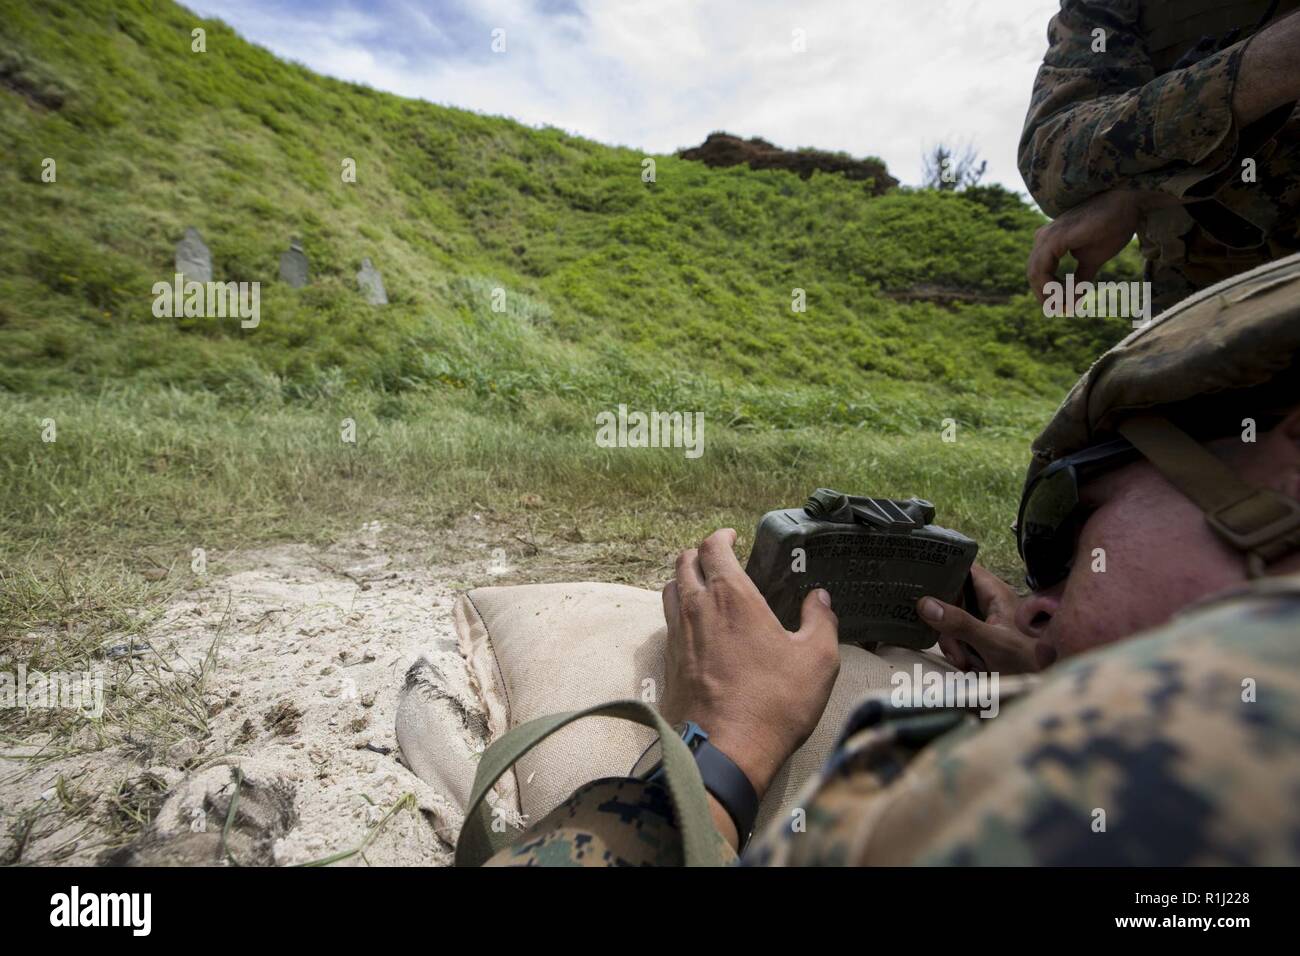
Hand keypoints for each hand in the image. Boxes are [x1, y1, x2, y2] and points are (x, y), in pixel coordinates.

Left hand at [660, 529, 839, 797]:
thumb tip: (819, 598)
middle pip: (684, 563)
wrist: (725, 751)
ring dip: (684, 580)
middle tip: (717, 558)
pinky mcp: (668, 663)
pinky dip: (678, 613)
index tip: (732, 537)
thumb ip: (821, 620)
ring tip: (702, 587)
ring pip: (670, 590)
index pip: (713, 547)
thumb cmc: (774, 703)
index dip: (721, 536)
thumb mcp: (818, 659)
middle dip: (699, 553)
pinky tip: (696, 628)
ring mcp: (677, 635)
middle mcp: (696, 608)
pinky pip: (667, 623)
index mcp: (731, 596)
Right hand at [917, 565, 1055, 673]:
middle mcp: (988, 604)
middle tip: (953, 644)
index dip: (943, 571)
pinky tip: (967, 666)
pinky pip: (958, 640)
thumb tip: (924, 603)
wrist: (1045, 688)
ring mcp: (983, 623)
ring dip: (952, 643)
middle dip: (945, 622)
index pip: (964, 569)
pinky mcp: (980, 641)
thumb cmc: (1028, 662)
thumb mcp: (992, 642)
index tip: (922, 582)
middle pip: (951, 599)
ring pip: (951, 623)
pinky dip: (958, 653)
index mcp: (994, 593)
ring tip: (965, 661)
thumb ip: (960, 623)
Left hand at [1027, 189, 1160, 302]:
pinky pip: (1043, 269)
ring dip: (1048, 294)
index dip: (1048, 294)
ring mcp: (1047, 236)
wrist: (1126, 204)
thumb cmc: (1111, 227)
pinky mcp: (1055, 238)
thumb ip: (1080, 279)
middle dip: (1046, 297)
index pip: (1039, 273)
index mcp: (1049, 242)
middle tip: (1062, 311)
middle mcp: (1043, 238)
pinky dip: (1051, 285)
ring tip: (1065, 304)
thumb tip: (1072, 303)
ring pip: (1035, 274)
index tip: (1064, 308)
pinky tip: (1066, 294)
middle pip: (1033, 275)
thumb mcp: (1092, 260)